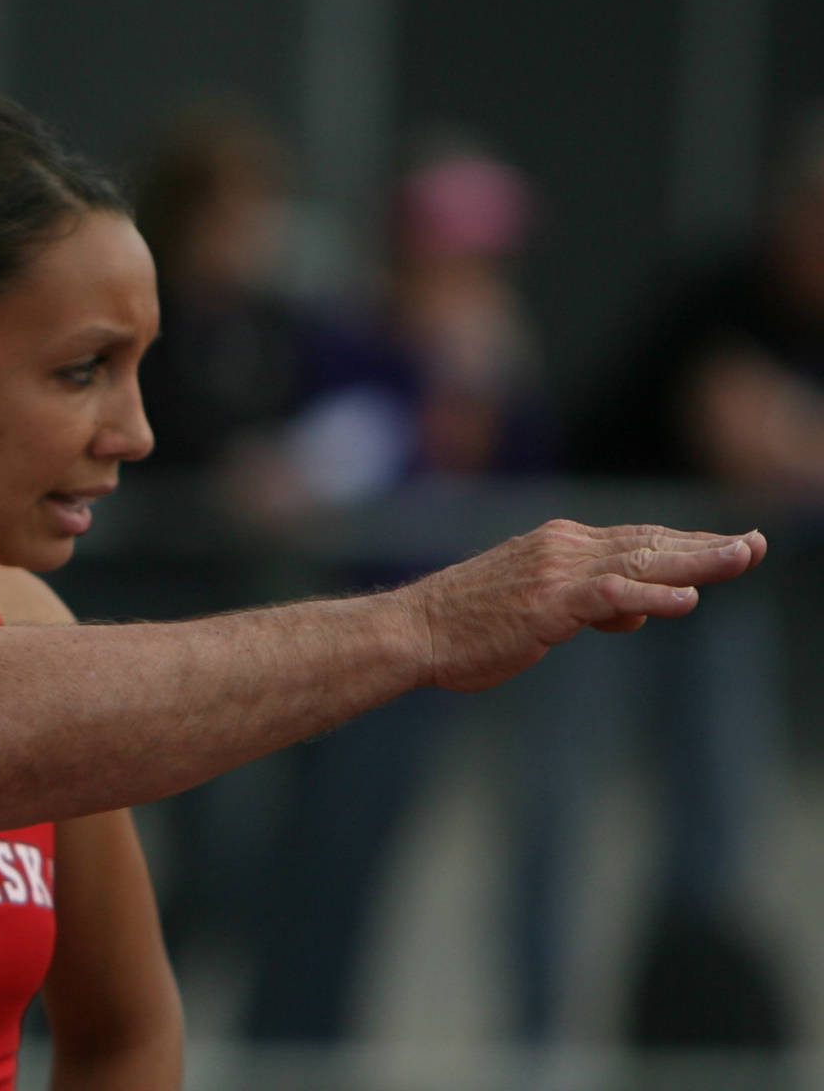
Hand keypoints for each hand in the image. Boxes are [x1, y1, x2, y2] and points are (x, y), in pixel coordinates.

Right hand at [398, 520, 766, 691]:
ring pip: (640, 563)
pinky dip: (650, 598)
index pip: (636, 540)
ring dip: (696, 562)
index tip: (728, 545)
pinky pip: (610, 595)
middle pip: (648, 543)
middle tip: (755, 544)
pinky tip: (686, 601)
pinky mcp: (547, 603)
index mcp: (557, 544)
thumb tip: (632, 614)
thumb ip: (585, 605)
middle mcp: (562, 547)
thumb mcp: (533, 610)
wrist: (414, 630)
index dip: (686, 543)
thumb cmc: (464, 626)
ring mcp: (555, 572)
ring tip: (741, 558)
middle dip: (705, 546)